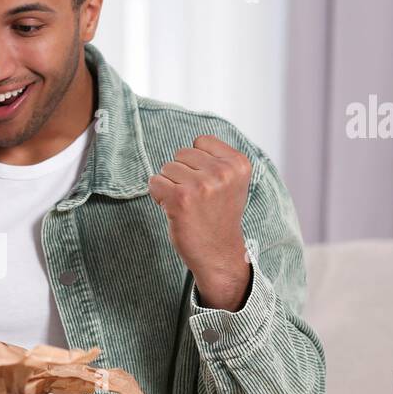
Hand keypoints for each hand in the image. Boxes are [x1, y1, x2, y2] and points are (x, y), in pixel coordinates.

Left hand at [148, 134, 251, 310]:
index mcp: (238, 163)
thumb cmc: (219, 215)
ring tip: (187, 204)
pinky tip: (174, 210)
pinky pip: (154, 182)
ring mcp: (201, 185)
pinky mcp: (181, 199)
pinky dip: (158, 196)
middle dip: (182, 173)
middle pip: (181, 153)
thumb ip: (215, 159)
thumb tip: (189, 144)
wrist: (218, 253)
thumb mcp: (230, 181)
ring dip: (170, 185)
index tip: (207, 183)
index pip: (201, 140)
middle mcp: (222, 172)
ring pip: (166, 167)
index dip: (196, 161)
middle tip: (195, 198)